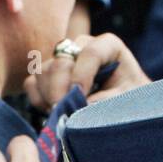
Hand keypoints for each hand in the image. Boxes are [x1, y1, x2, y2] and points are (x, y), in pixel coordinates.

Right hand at [24, 32, 150, 111]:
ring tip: (64, 115)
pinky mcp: (49, 76)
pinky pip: (32, 84)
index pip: (90, 52)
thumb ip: (104, 104)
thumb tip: (74, 111)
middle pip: (60, 61)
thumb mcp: (125, 102)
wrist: (124, 110)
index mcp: (107, 46)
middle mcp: (81, 47)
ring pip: (43, 72)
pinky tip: (54, 112)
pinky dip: (38, 100)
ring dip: (49, 97)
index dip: (82, 76)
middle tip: (65, 114)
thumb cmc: (130, 103)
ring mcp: (62, 61)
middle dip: (60, 90)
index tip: (81, 99)